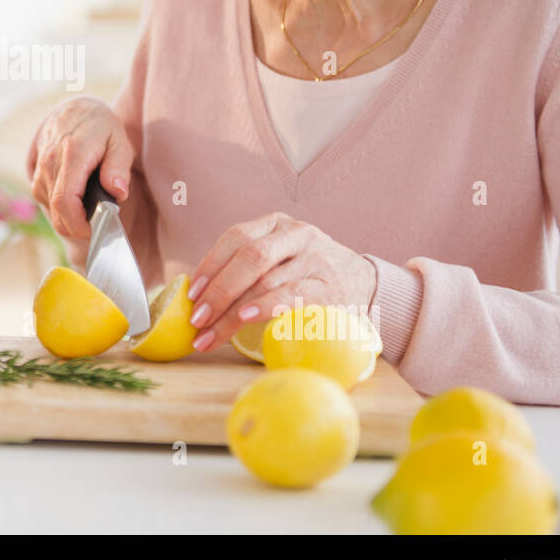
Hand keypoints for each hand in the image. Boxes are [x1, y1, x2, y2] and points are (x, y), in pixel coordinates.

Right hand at [26, 96, 132, 238]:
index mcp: (72, 154)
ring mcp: (39, 170)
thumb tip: (117, 192)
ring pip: (51, 210)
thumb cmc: (101, 127)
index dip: (79, 225)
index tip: (97, 229)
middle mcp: (50, 163)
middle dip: (78, 227)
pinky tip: (77, 194)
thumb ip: (118, 167)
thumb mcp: (119, 142)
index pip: (66, 203)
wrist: (74, 109)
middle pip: (57, 213)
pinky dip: (62, 207)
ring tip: (91, 201)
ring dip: (71, 216)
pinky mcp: (35, 175)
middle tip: (100, 222)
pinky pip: (46, 201)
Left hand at [186, 212, 376, 351]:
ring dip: (231, 313)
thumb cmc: (310, 275)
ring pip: (265, 281)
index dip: (210, 264)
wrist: (367, 283)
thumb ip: (248, 268)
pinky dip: (264, 307)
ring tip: (209, 335)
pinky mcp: (329, 286)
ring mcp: (314, 258)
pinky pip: (291, 295)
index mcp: (277, 224)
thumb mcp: (281, 258)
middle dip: (218, 291)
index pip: (236, 237)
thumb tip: (199, 296)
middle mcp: (296, 234)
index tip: (191, 293)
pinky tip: (245, 319)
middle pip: (248, 258)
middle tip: (197, 319)